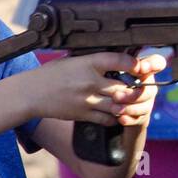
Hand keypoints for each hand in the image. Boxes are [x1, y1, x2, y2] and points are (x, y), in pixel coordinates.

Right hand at [29, 51, 165, 126]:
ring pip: (120, 106)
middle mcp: (90, 81)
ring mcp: (87, 100)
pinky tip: (119, 112)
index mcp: (88, 62)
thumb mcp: (73, 59)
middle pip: (125, 88)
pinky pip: (108, 119)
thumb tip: (119, 58)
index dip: (136, 64)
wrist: (31, 93)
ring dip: (130, 105)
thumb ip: (95, 60)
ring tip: (134, 102)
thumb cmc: (53, 74)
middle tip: (146, 88)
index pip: (119, 60)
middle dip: (139, 89)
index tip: (144, 66)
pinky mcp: (83, 114)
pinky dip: (117, 117)